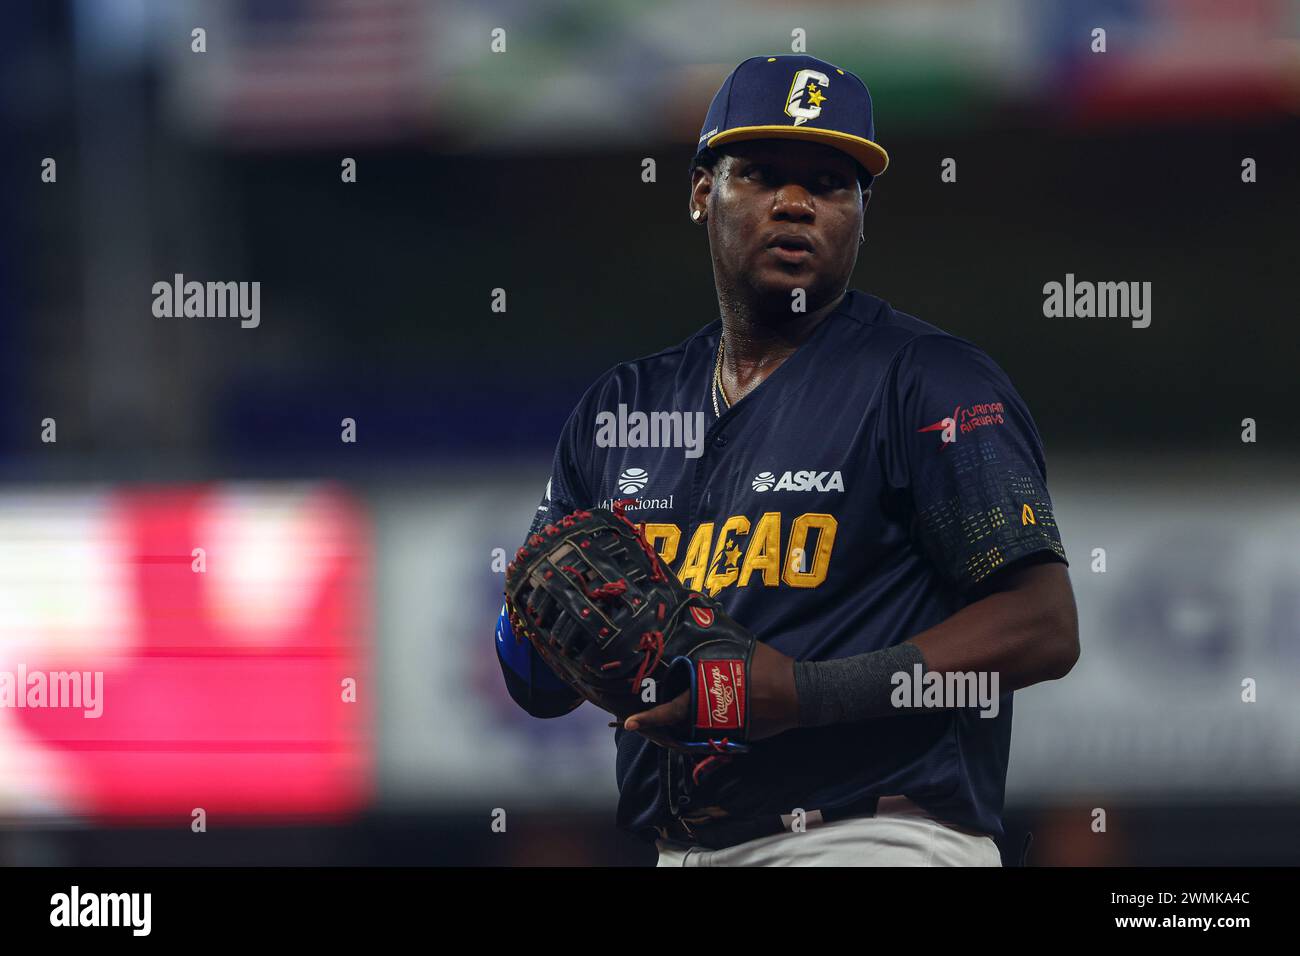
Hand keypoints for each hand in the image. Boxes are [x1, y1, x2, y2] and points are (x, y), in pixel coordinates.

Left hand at [623, 641, 799, 741]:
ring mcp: (723, 731)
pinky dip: (695, 733)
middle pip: (675, 729)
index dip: (650, 718)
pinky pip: (708, 739)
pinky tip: (685, 726)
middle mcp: (712, 719)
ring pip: (690, 737)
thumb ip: (717, 640)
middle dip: (656, 727)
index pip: (672, 711)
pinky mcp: (734, 736)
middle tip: (637, 721)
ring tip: (655, 724)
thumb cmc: (769, 668)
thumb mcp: (740, 648)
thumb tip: (703, 611)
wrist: (799, 694)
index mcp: (708, 698)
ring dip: (673, 732)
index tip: (629, 722)